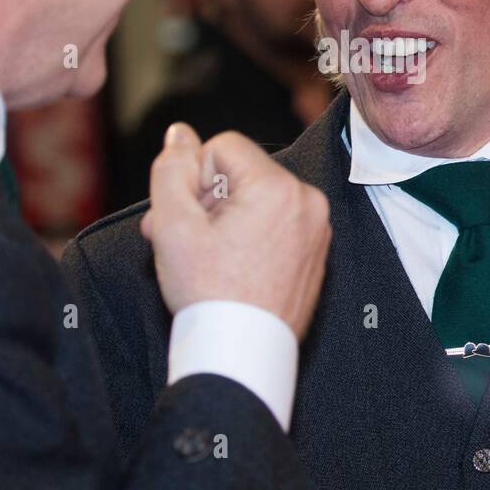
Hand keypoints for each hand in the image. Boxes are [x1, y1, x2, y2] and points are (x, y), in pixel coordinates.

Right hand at [140, 123, 329, 338]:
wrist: (241, 355)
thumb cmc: (206, 293)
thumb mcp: (171, 225)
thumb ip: (171, 169)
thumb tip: (180, 133)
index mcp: (279, 187)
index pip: (223, 146)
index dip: (195, 178)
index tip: (190, 219)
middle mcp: (308, 201)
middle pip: (242, 173)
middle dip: (209, 200)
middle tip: (184, 239)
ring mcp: (317, 227)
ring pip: (257, 198)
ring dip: (227, 218)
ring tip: (208, 257)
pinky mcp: (317, 250)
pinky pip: (277, 222)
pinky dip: (252, 236)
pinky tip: (233, 267)